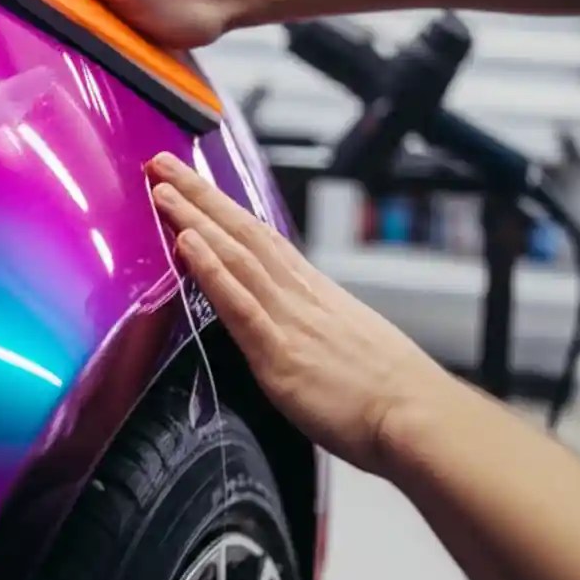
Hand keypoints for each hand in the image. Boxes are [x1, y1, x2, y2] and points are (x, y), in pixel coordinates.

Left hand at [147, 153, 453, 473]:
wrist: (418, 416)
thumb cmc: (391, 394)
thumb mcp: (352, 345)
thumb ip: (320, 331)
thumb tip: (306, 331)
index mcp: (316, 294)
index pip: (262, 240)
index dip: (226, 210)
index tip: (195, 185)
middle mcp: (300, 296)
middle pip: (243, 234)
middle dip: (200, 196)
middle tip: (162, 163)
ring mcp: (288, 321)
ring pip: (235, 257)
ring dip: (195, 220)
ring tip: (162, 189)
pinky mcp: (279, 353)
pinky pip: (239, 303)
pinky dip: (211, 269)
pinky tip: (186, 243)